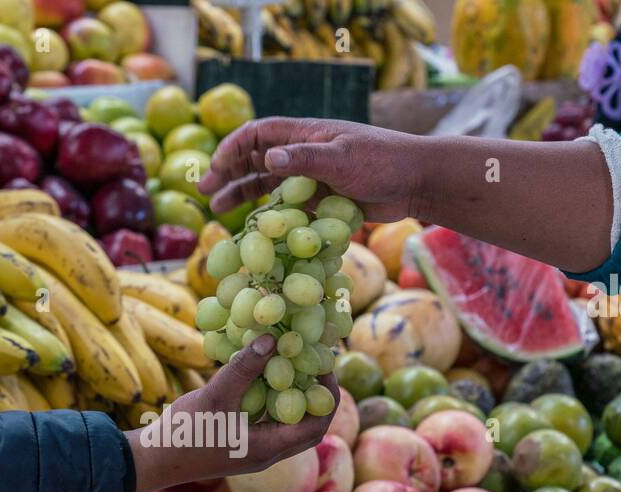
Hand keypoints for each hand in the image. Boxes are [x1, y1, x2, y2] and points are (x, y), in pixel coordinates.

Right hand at [126, 334, 337, 491]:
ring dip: (294, 397)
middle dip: (315, 395)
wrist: (153, 460)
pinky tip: (261, 377)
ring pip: (288, 426)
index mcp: (269, 448)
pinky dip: (272, 402)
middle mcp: (267, 454)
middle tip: (313, 364)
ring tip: (291, 365)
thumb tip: (272, 338)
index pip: (317, 424)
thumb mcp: (215, 395)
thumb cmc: (184, 433)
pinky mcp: (239, 446)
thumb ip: (244, 368)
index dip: (327, 395)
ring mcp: (253, 452)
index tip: (324, 365)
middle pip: (308, 427)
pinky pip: (267, 424)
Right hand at [199, 117, 418, 221]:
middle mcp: (303, 154)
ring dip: (241, 194)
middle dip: (228, 174)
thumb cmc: (383, 162)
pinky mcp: (321, 200)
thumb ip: (304, 158)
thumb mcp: (342, 158)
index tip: (214, 170)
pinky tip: (253, 228)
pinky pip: (286, 206)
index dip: (231, 149)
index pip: (257, 135)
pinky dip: (268, 214)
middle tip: (204, 194)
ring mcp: (311, 178)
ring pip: (266, 184)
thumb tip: (266, 157)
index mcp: (304, 134)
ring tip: (217, 209)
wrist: (416, 182)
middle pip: (254, 159)